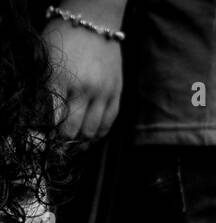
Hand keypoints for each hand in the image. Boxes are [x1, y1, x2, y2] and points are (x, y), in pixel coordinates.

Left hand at [42, 17, 122, 140]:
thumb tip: (44, 117)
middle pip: (73, 129)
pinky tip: (91, 139)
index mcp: (62, 79)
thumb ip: (45, 89)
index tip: (44, 142)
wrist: (94, 24)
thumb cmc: (64, 39)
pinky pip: (108, 123)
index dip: (48, 134)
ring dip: (82, 143)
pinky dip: (99, 135)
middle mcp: (84, 89)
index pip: (53, 118)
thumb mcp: (46, 60)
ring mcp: (103, 93)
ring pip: (92, 130)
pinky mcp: (116, 95)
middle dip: (64, 143)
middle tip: (58, 150)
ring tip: (73, 148)